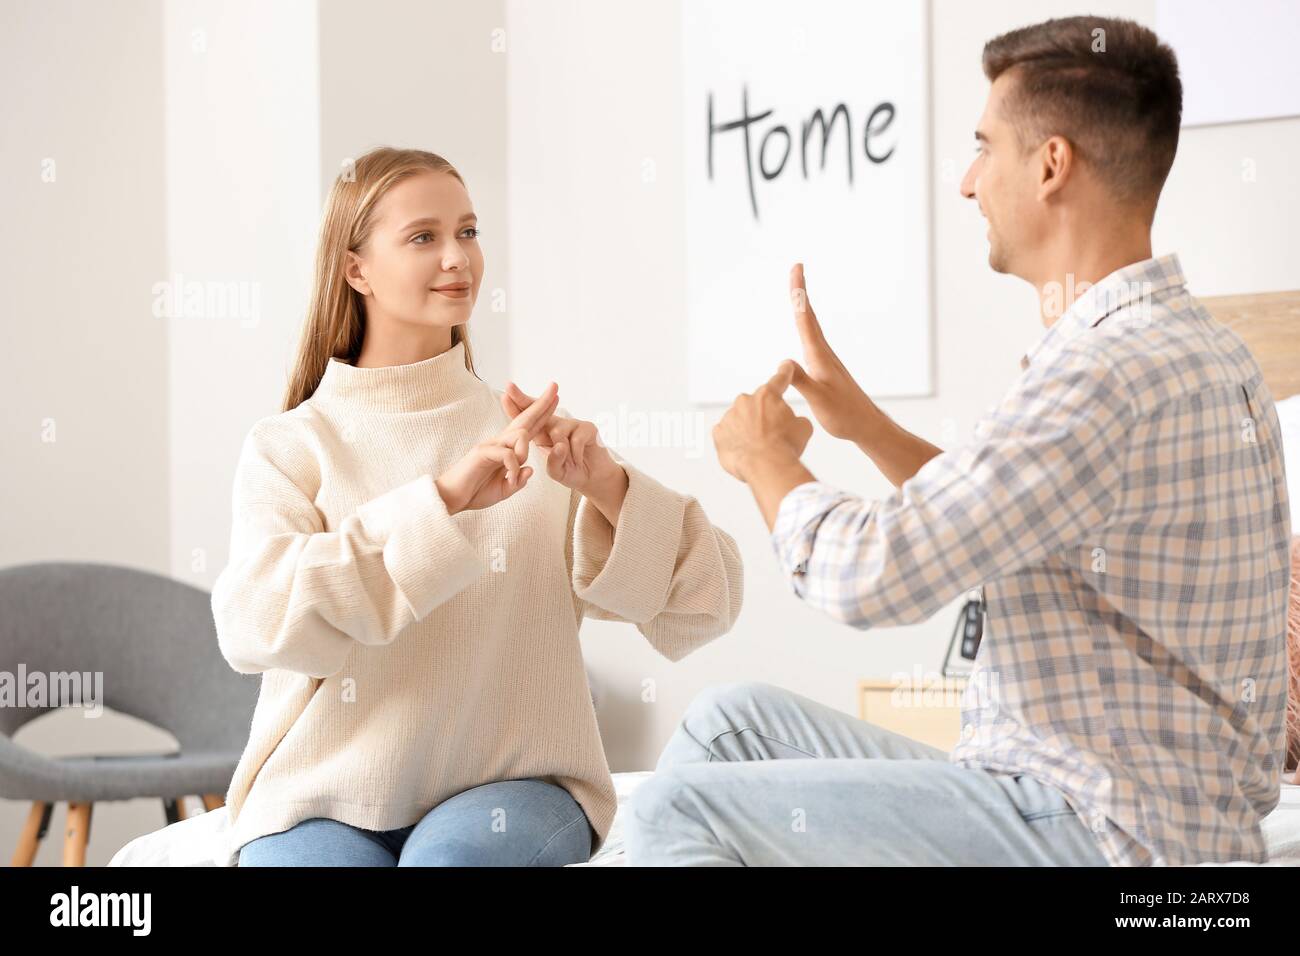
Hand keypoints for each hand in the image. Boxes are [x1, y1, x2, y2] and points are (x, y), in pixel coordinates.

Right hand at [435, 383, 557, 514]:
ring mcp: (490, 445)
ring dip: (525, 452)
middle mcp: (499, 442)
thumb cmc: (476, 491)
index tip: (556, 398)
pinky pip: (507, 454)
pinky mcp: (482, 452)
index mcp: (506, 448)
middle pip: (524, 419)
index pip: (528, 427)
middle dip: (541, 404)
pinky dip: (513, 467)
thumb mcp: (505, 489)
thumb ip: (518, 480)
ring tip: (515, 474)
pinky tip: (509, 479)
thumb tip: (531, 470)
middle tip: (555, 387)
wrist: (452, 498)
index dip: (542, 413)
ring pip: (519, 435)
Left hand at [500, 383, 625, 503]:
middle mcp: (556, 425)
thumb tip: (559, 445)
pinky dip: (576, 454)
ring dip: (562, 452)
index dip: (515, 407)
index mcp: (543, 434)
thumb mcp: (557, 472)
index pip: (527, 420)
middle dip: (521, 397)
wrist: (594, 478)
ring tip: (570, 462)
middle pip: (536, 408)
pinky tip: (579, 460)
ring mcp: (572, 424)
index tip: (505, 394)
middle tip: (509, 387)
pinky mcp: (588, 427)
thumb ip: (553, 461)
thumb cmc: (572, 472)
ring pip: (557, 431)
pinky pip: (576, 440)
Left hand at [713, 364, 813, 482]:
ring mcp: (730, 416)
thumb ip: (796, 419)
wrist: (767, 467)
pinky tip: (746, 451)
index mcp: (768, 396)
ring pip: (740, 420)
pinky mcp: (718, 433)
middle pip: (756, 405)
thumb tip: (793, 422)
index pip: (779, 380)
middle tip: (773, 436)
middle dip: (764, 417)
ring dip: (748, 430)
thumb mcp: (803, 428)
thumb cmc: (786, 447)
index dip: (785, 373)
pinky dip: (734, 441)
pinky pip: (727, 434)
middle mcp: (746, 401)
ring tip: (760, 448)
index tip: (786, 367)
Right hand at [780, 262, 878, 444]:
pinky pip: (812, 339)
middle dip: (800, 292)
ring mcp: (825, 360)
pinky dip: (806, 325)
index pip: (806, 319)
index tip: (797, 270)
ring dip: (803, 307)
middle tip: (796, 269)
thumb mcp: (819, 400)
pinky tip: (805, 328)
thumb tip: (784, 361)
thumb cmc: (843, 415)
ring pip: (811, 326)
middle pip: (809, 316)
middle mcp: (823, 353)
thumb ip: (802, 380)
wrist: (866, 425)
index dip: (799, 294)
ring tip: (796, 292)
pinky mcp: (826, 368)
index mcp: (819, 357)